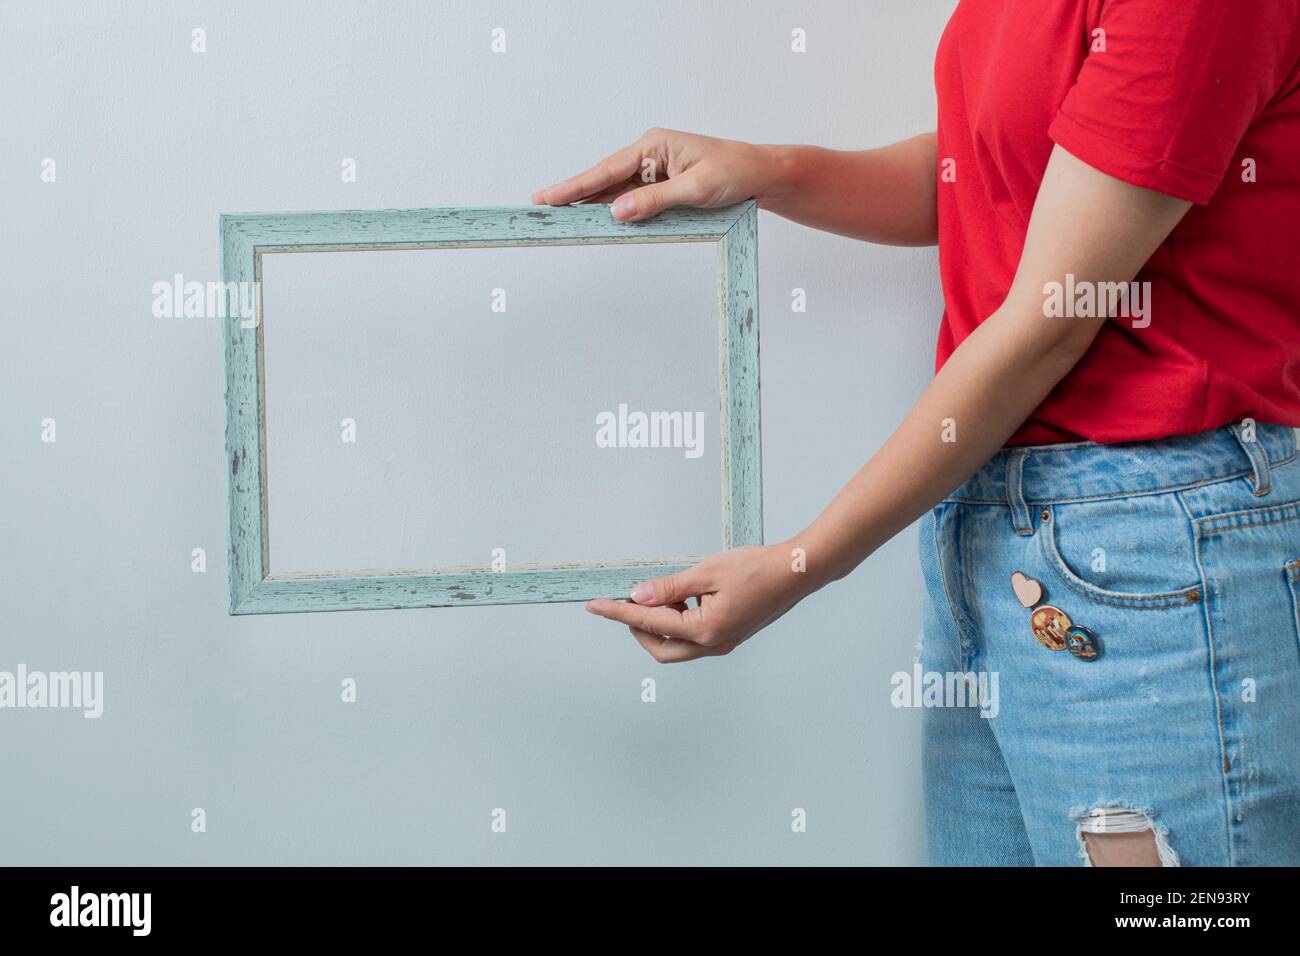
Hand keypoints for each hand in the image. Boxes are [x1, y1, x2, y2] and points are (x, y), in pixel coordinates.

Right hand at [531, 127, 779, 221]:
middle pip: (604, 180)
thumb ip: (656, 200)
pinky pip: (632, 201)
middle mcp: (649, 155)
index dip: (576, 186)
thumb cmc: (734, 172)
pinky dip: (615, 212)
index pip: (607, 170)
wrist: (760, 176)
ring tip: (560, 217)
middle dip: (574, 194)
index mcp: (654, 146)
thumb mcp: (696, 188)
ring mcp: (654, 171)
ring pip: (615, 192)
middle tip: (540, 206)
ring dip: (591, 206)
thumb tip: (619, 212)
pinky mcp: (661, 187)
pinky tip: (595, 220)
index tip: (549, 196)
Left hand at [585, 544, 814, 662]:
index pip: (650, 623)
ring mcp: (723, 642)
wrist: (796, 572)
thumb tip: (637, 596)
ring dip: (663, 623)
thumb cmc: (757, 568)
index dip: (619, 613)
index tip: (596, 606)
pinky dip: (682, 619)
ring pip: (678, 645)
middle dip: (639, 628)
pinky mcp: (730, 635)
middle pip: (661, 648)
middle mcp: (714, 644)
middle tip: (628, 603)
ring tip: (667, 591)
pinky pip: (695, 635)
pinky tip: (686, 595)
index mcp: (705, 630)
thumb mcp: (706, 572)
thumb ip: (669, 587)